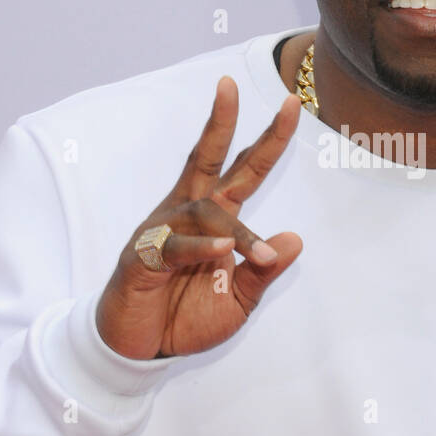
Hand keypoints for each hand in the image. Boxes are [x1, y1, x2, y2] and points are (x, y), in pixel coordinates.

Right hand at [95, 77, 302, 358]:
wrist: (141, 351)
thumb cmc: (186, 317)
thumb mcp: (238, 300)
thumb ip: (263, 272)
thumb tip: (295, 239)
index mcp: (214, 217)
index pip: (245, 170)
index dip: (268, 139)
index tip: (292, 103)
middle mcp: (186, 213)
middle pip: (207, 158)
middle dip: (220, 121)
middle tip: (230, 84)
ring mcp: (161, 231)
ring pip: (201, 211)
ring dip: (234, 231)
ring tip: (255, 254)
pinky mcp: (141, 257)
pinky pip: (174, 245)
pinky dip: (200, 247)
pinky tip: (222, 250)